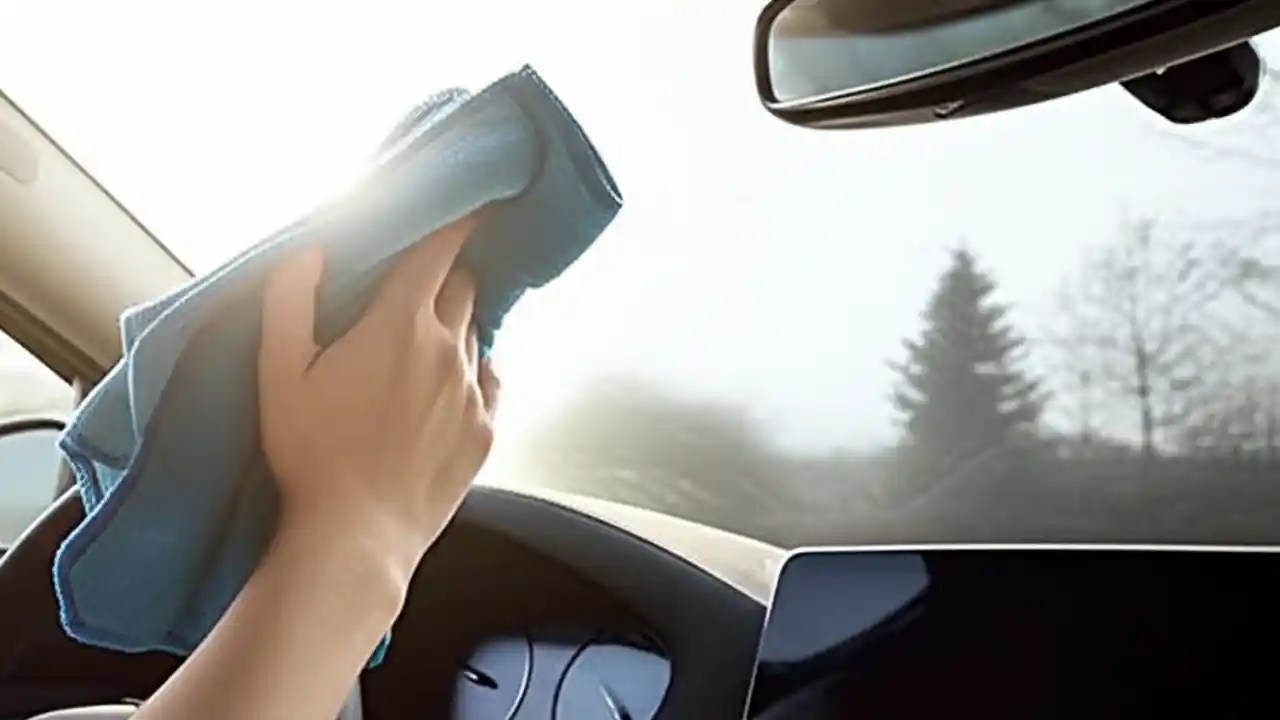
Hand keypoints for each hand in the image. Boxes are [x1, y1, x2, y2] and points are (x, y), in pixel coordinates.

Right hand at [258, 215, 499, 590]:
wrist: (356, 536)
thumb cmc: (310, 454)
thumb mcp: (279, 373)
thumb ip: (290, 301)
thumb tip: (310, 252)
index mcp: (400, 325)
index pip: (439, 252)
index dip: (455, 225)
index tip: (472, 208)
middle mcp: (448, 349)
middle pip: (463, 287)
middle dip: (447, 276)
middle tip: (425, 281)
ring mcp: (472, 392)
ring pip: (476, 335)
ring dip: (455, 327)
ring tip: (425, 344)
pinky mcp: (486, 431)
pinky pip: (490, 381)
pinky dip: (474, 371)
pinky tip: (450, 384)